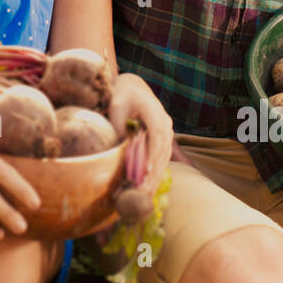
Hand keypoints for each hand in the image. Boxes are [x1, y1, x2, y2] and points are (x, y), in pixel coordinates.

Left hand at [107, 73, 173, 196]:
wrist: (133, 87)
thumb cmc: (122, 94)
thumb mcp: (115, 105)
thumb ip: (118, 124)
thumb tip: (120, 147)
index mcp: (154, 111)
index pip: (157, 136)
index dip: (153, 155)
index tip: (146, 172)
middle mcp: (165, 122)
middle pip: (163, 150)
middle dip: (154, 172)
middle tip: (142, 191)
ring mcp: (167, 131)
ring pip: (165, 157)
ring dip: (156, 177)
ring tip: (145, 195)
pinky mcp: (163, 139)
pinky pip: (162, 158)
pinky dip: (156, 173)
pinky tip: (149, 187)